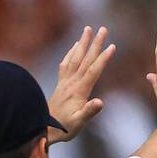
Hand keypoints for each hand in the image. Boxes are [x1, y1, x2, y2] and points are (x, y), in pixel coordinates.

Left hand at [47, 25, 114, 144]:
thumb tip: (101, 102)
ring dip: (82, 42)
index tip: (112, 46)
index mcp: (79, 90)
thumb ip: (89, 111)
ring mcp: (65, 82)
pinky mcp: (61, 84)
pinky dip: (71, 53)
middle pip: (85, 59)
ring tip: (88, 29)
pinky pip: (66, 64)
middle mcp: (71, 82)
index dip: (103, 58)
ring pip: (75, 57)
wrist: (44, 128)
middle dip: (95, 43)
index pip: (93, 71)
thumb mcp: (79, 122)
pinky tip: (75, 46)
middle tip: (103, 29)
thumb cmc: (64, 128)